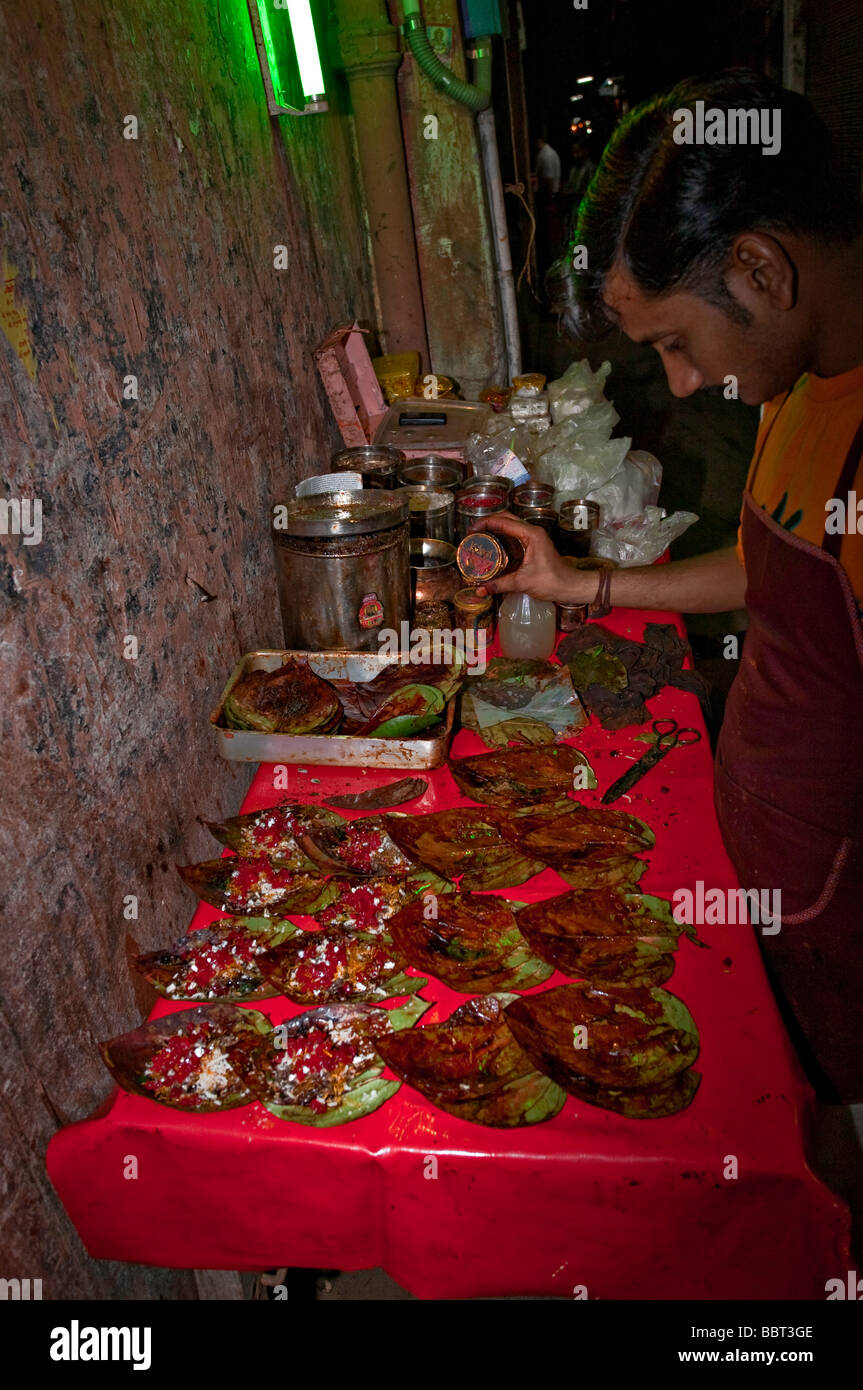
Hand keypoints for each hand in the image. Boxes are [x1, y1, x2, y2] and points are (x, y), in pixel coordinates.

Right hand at [469, 513, 590, 601]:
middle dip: (488, 522)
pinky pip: (515, 534)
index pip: (503, 521)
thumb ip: (500, 585)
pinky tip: (493, 545)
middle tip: (472, 532)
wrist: (569, 586)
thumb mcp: (522, 583)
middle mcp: (532, 531)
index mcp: (531, 534)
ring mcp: (534, 536)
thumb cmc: (551, 581)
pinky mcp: (534, 543)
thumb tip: (480, 590)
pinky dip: (502, 536)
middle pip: (506, 518)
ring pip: (511, 525)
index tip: (471, 530)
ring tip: (479, 537)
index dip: (485, 523)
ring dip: (495, 527)